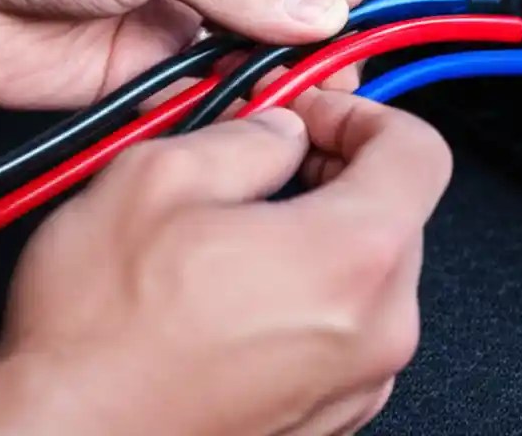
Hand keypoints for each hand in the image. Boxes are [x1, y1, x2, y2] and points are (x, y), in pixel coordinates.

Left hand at [0, 0, 367, 108]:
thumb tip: (319, 8)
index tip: (351, 13)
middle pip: (287, 8)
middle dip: (316, 37)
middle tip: (335, 68)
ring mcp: (176, 27)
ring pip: (255, 59)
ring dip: (278, 78)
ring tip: (297, 94)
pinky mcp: (150, 79)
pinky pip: (211, 98)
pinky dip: (234, 110)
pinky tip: (246, 113)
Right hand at [0, 92, 451, 435]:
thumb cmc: (101, 336)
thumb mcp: (156, 179)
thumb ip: (248, 136)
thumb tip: (281, 130)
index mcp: (355, 256)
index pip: (420, 152)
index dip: (365, 115)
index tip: (314, 116)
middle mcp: (380, 326)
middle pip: (398, 214)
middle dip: (339, 174)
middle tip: (269, 162)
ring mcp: (361, 380)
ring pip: (372, 275)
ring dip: (322, 238)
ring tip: (240, 233)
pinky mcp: (333, 416)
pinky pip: (347, 332)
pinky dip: (310, 299)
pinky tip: (239, 294)